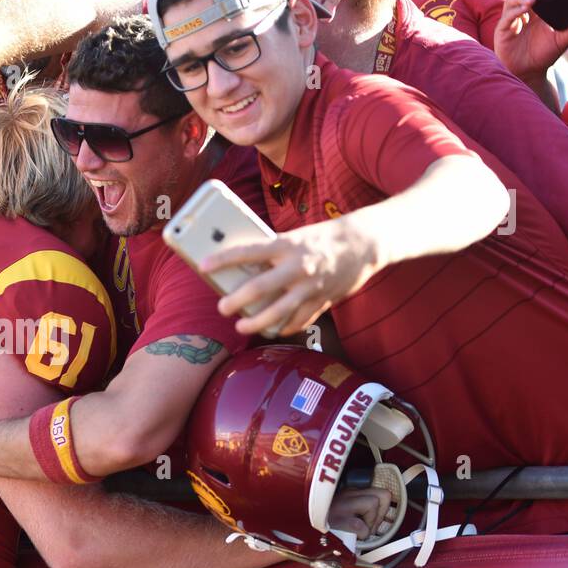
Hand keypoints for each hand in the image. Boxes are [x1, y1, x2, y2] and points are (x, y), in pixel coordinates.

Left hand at [201, 218, 379, 337]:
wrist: (365, 243)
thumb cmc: (323, 237)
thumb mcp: (296, 238)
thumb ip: (274, 253)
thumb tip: (245, 266)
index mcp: (287, 244)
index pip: (248, 251)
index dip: (223, 259)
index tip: (203, 265)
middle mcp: (297, 266)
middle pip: (260, 287)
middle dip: (236, 300)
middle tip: (221, 308)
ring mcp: (311, 286)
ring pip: (279, 311)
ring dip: (257, 322)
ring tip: (241, 327)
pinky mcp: (323, 300)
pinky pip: (300, 319)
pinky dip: (285, 326)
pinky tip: (275, 330)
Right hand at [327, 485, 394, 537]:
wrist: (302, 530)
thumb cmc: (324, 525)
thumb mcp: (342, 510)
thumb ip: (359, 507)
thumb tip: (379, 516)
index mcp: (349, 492)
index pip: (379, 491)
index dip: (382, 508)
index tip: (372, 520)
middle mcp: (347, 494)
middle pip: (383, 495)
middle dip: (380, 514)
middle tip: (367, 525)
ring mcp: (344, 505)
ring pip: (374, 505)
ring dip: (370, 523)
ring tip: (356, 531)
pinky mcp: (341, 520)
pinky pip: (363, 527)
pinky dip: (361, 536)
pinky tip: (349, 537)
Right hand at [493, 0, 567, 83]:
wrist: (530, 73)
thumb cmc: (544, 56)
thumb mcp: (561, 42)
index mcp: (537, 13)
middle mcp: (523, 14)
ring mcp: (511, 21)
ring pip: (511, 1)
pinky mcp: (503, 31)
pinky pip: (507, 17)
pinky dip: (514, 11)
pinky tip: (524, 10)